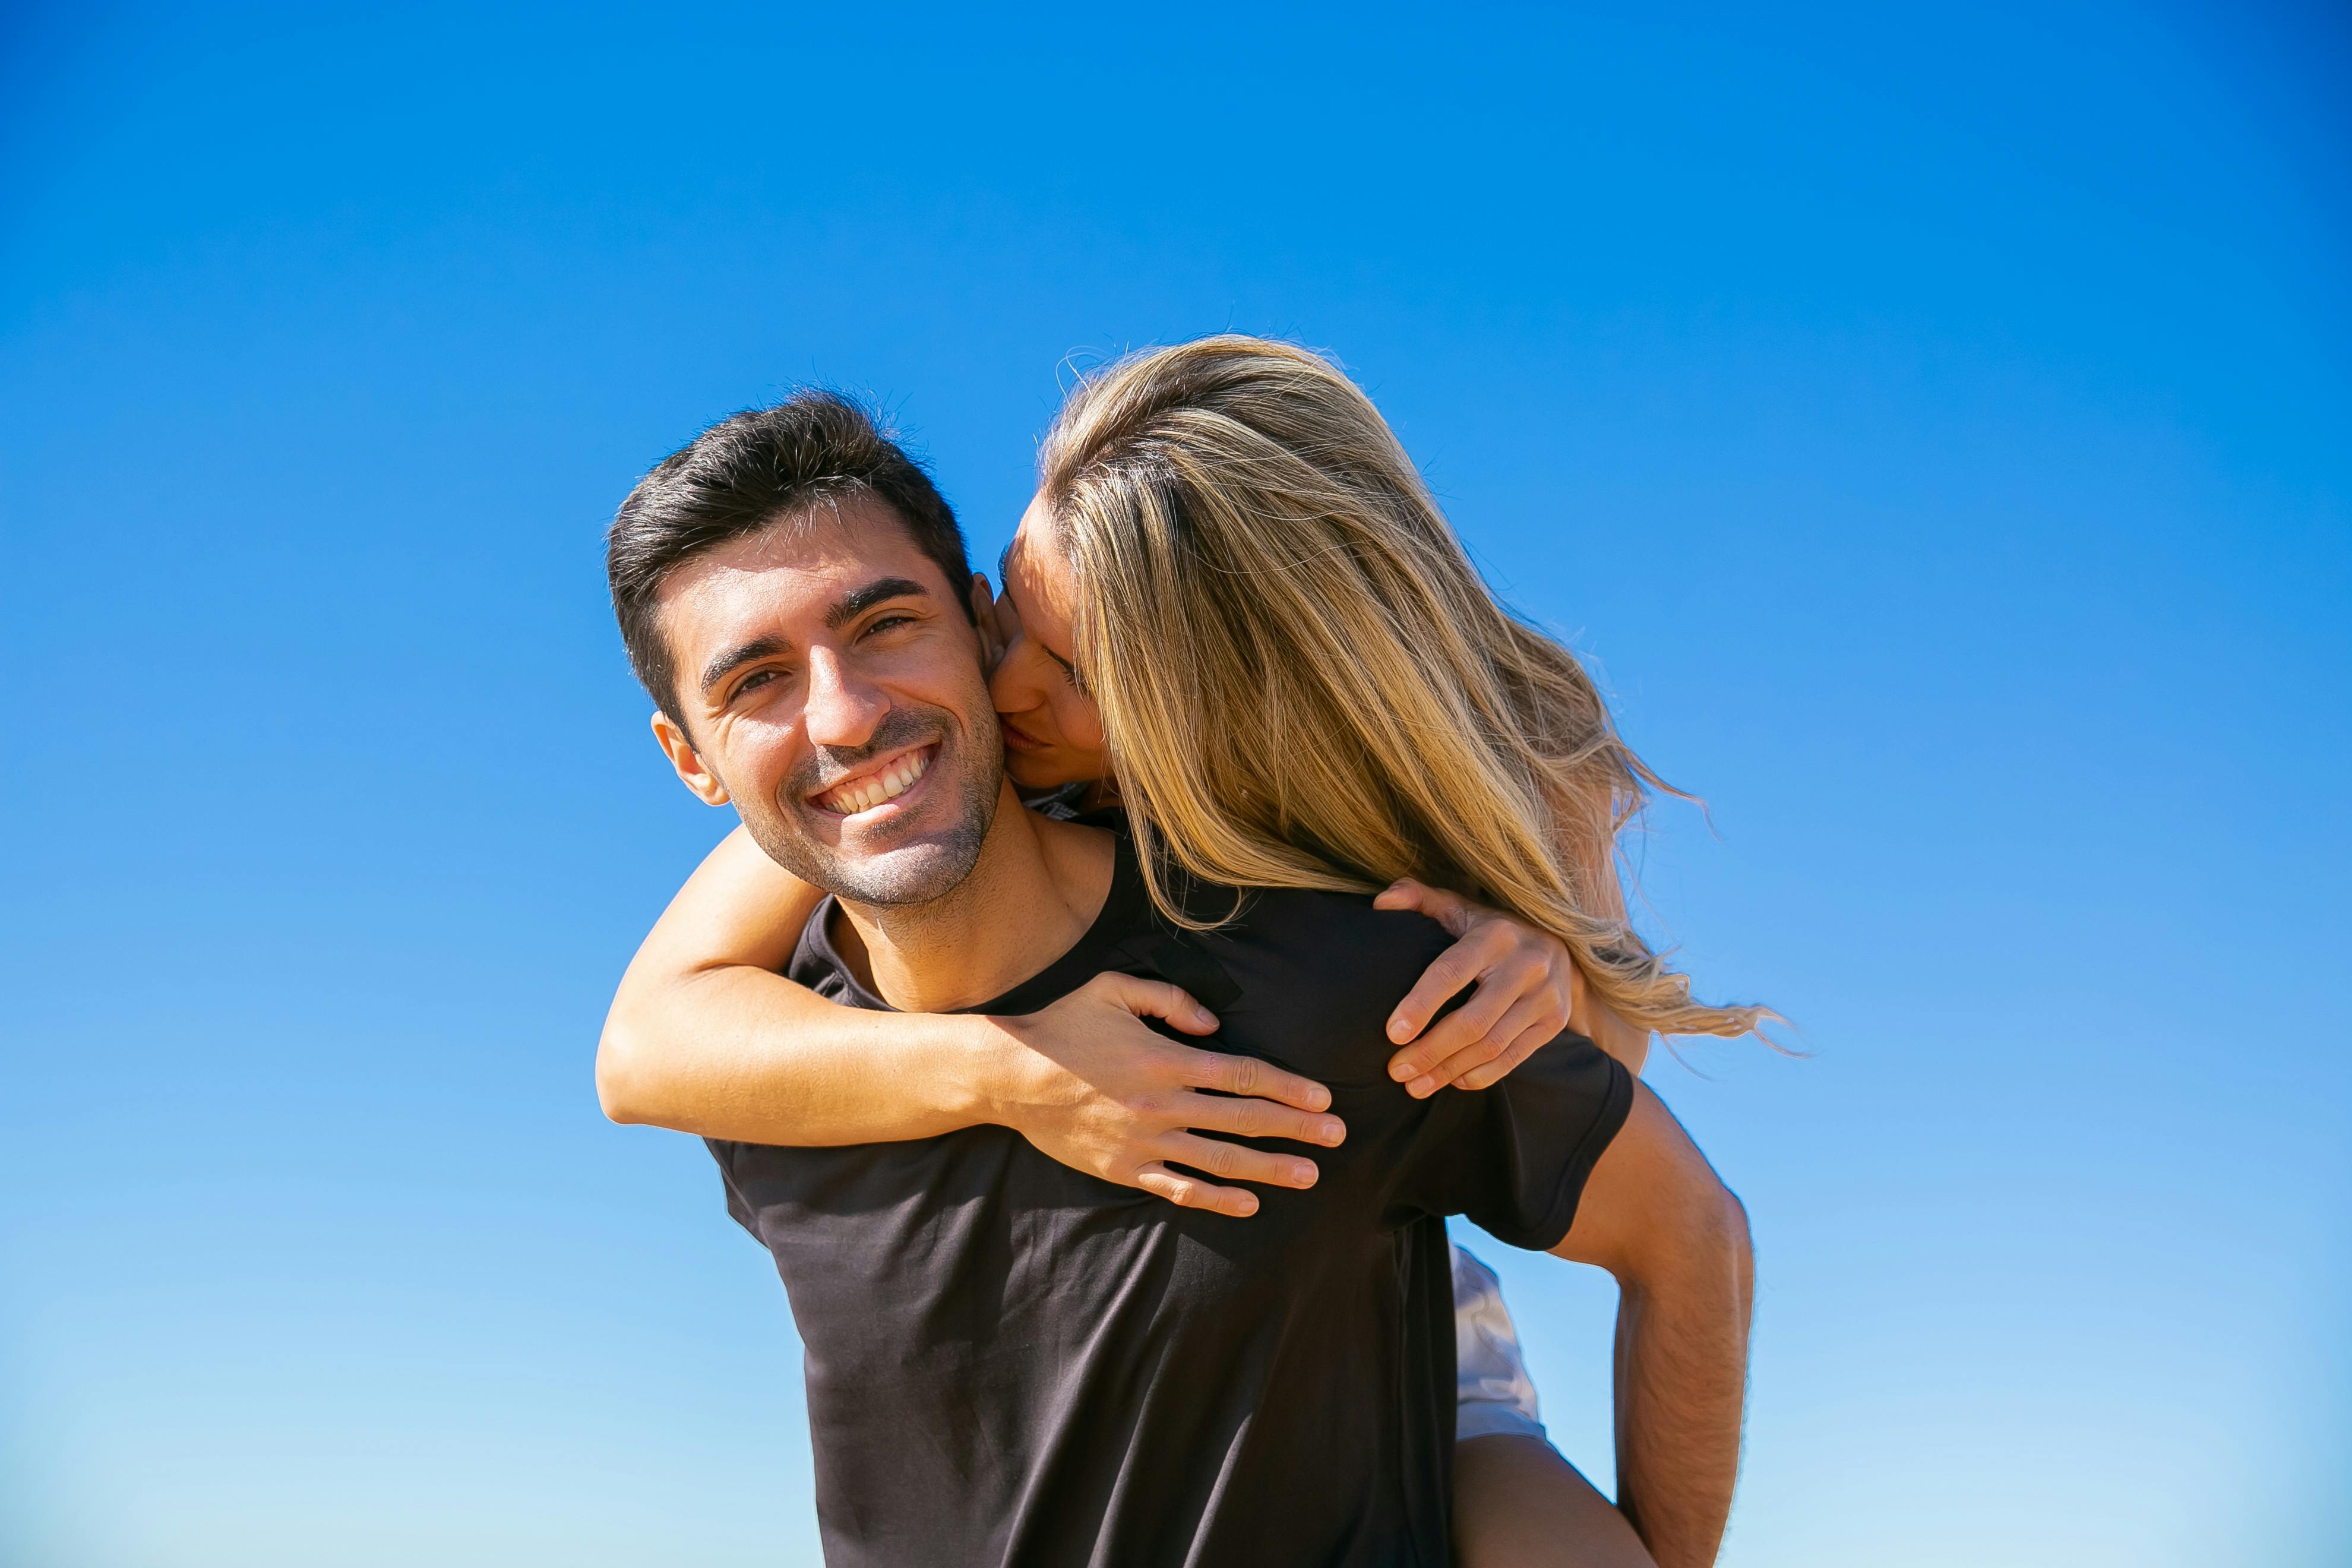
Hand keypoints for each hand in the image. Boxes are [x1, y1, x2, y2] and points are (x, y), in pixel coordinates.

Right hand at [983, 972, 1345, 1217]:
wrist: (1009, 1075)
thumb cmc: (1065, 1024)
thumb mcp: (1116, 988)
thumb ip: (1172, 999)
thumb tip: (1215, 1024)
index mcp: (1168, 1058)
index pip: (1245, 1075)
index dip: (1289, 1088)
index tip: (1324, 1099)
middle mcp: (1164, 1103)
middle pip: (1245, 1119)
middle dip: (1297, 1129)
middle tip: (1338, 1137)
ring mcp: (1145, 1140)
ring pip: (1220, 1159)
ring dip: (1270, 1168)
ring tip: (1310, 1175)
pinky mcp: (1124, 1167)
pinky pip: (1179, 1188)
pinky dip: (1216, 1198)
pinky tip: (1247, 1203)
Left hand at [1374, 879, 1585, 1096]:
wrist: (1562, 946)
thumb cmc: (1493, 929)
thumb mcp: (1460, 907)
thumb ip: (1419, 899)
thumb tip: (1381, 904)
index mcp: (1495, 935)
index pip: (1452, 972)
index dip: (1420, 1004)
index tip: (1392, 1033)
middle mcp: (1526, 964)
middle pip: (1473, 1021)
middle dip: (1430, 1051)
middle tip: (1396, 1070)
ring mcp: (1546, 996)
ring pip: (1492, 1045)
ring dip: (1450, 1071)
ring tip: (1415, 1085)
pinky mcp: (1555, 1022)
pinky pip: (1514, 1058)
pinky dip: (1480, 1075)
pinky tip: (1452, 1081)